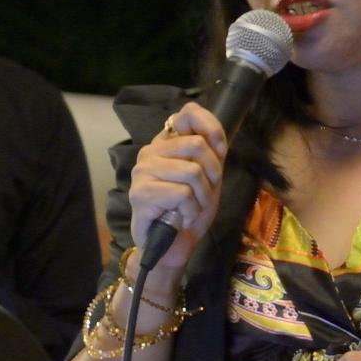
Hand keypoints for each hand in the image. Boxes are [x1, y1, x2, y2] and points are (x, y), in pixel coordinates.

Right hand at [127, 102, 229, 277]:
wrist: (173, 246)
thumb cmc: (188, 210)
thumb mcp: (208, 177)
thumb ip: (212, 153)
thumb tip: (217, 138)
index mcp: (166, 143)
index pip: (188, 113)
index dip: (212, 128)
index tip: (221, 151)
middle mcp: (150, 152)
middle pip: (197, 145)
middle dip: (213, 174)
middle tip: (204, 194)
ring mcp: (142, 172)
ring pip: (192, 171)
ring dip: (202, 197)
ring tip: (192, 208)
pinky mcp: (140, 194)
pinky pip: (182, 194)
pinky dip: (191, 210)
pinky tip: (182, 218)